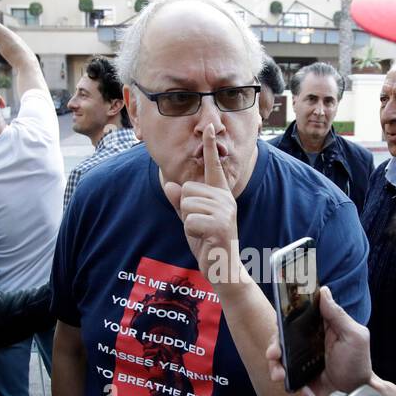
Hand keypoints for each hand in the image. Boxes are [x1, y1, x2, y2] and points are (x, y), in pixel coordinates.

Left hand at [163, 127, 238, 281]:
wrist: (224, 268)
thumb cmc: (208, 243)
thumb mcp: (190, 220)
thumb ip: (180, 203)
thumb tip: (170, 185)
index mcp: (220, 194)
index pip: (213, 167)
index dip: (211, 147)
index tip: (209, 127)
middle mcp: (225, 198)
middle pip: (187, 189)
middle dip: (185, 209)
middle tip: (200, 226)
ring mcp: (224, 211)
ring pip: (187, 204)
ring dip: (188, 221)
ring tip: (203, 232)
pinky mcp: (220, 225)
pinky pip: (189, 220)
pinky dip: (191, 232)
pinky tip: (204, 239)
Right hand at [266, 286, 371, 395]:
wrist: (358, 393)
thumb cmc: (358, 362)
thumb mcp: (353, 336)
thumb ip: (337, 315)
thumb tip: (323, 291)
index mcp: (319, 330)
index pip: (295, 320)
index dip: (282, 322)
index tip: (277, 328)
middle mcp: (307, 344)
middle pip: (282, 341)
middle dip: (274, 348)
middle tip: (273, 356)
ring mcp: (303, 363)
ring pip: (281, 362)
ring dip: (277, 369)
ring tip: (280, 377)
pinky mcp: (303, 381)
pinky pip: (292, 383)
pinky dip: (298, 390)